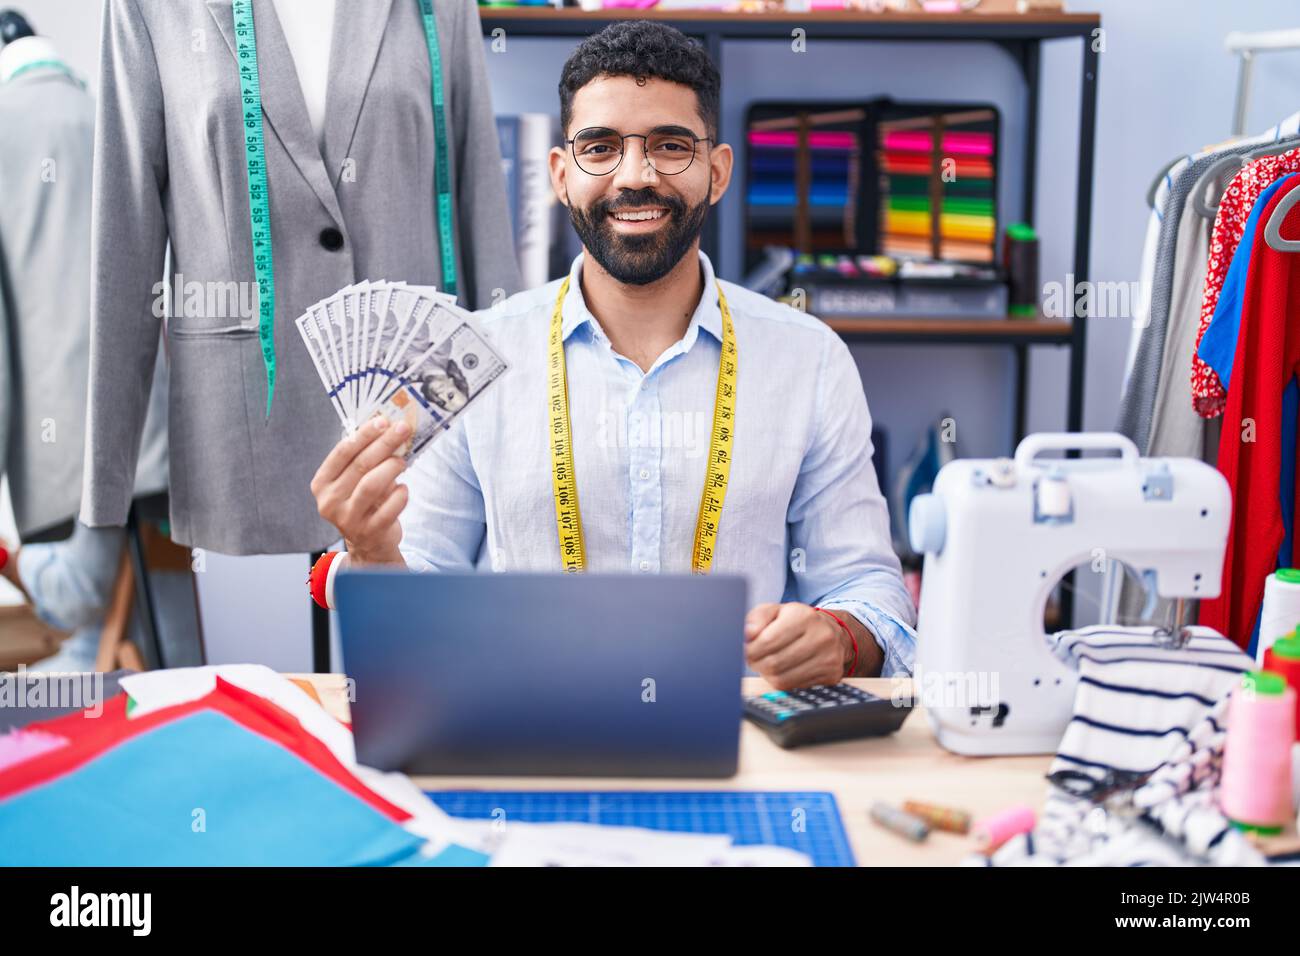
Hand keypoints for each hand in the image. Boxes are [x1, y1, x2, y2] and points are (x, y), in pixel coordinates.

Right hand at [310, 416, 410, 565]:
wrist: (370, 543)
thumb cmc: (363, 502)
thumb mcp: (355, 481)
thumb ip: (363, 459)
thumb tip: (389, 429)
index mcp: (321, 483)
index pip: (342, 452)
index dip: (364, 434)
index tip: (383, 420)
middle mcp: (330, 501)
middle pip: (360, 465)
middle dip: (384, 443)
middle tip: (403, 429)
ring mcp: (348, 519)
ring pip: (372, 485)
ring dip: (391, 467)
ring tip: (403, 461)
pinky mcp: (369, 532)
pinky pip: (389, 507)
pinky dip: (400, 494)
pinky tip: (403, 489)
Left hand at [744, 602, 849, 689]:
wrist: (832, 632)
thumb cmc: (798, 621)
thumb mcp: (776, 611)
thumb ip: (757, 618)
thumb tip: (747, 634)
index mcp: (804, 616)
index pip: (768, 641)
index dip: (750, 649)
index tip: (746, 649)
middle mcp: (820, 637)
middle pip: (774, 663)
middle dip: (757, 663)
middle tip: (753, 659)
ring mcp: (828, 658)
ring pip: (782, 679)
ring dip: (767, 674)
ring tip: (766, 663)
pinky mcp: (830, 675)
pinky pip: (793, 687)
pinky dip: (781, 681)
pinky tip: (782, 670)